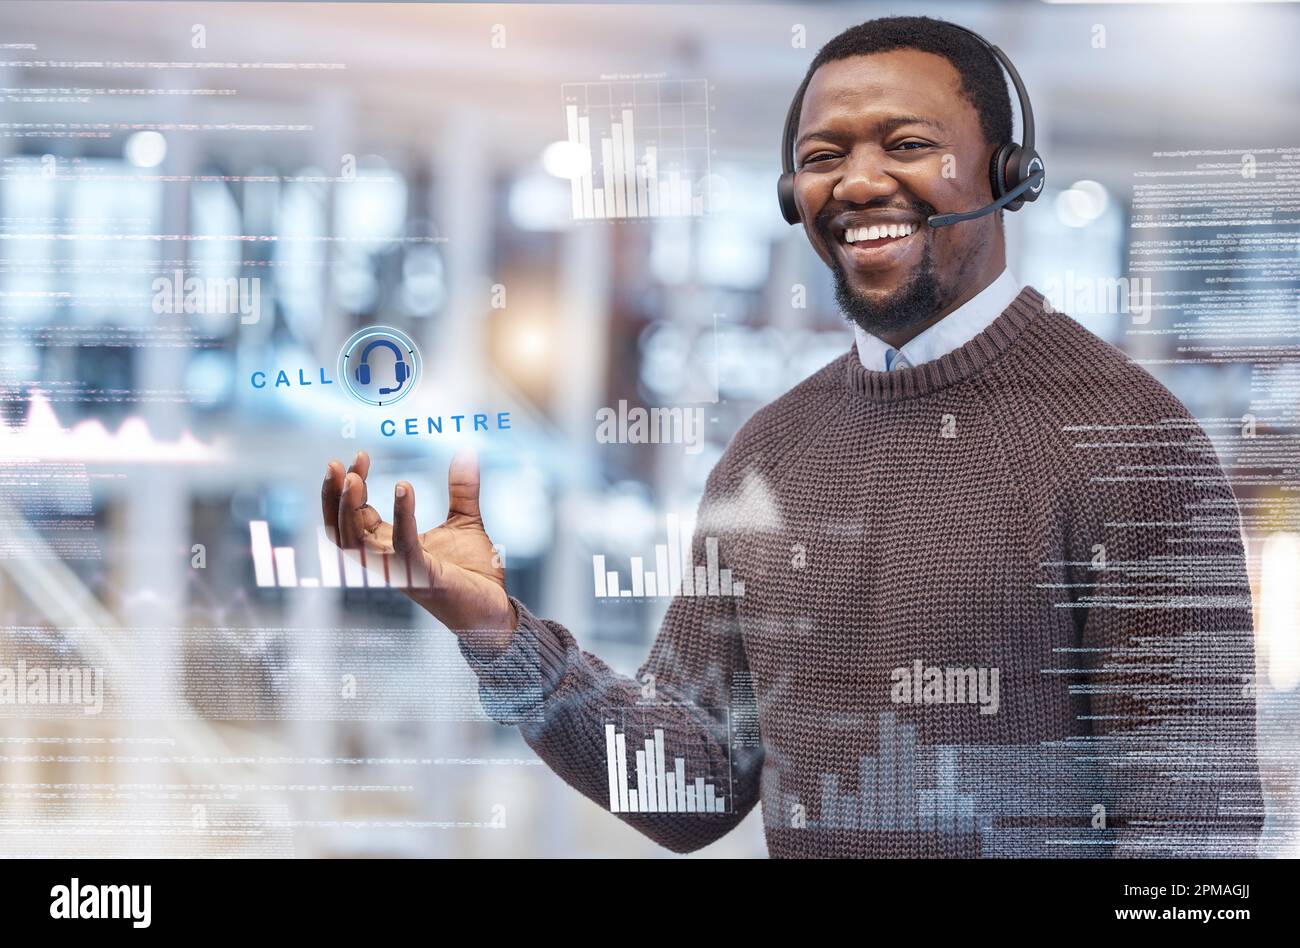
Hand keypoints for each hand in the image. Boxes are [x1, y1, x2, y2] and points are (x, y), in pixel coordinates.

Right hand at [321, 447, 517, 657]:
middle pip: (342, 531)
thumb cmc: (474, 572)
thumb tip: (467, 449)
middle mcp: (388, 561)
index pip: (355, 516)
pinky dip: (401, 516)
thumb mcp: (465, 521)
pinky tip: (404, 487)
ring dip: (349, 509)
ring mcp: (402, 571)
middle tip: (336, 464)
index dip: (349, 487)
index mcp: (391, 547)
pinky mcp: (424, 576)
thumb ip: (461, 488)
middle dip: (332, 497)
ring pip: (357, 543)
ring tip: (353, 476)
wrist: (496, 609)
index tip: (359, 455)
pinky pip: (403, 546)